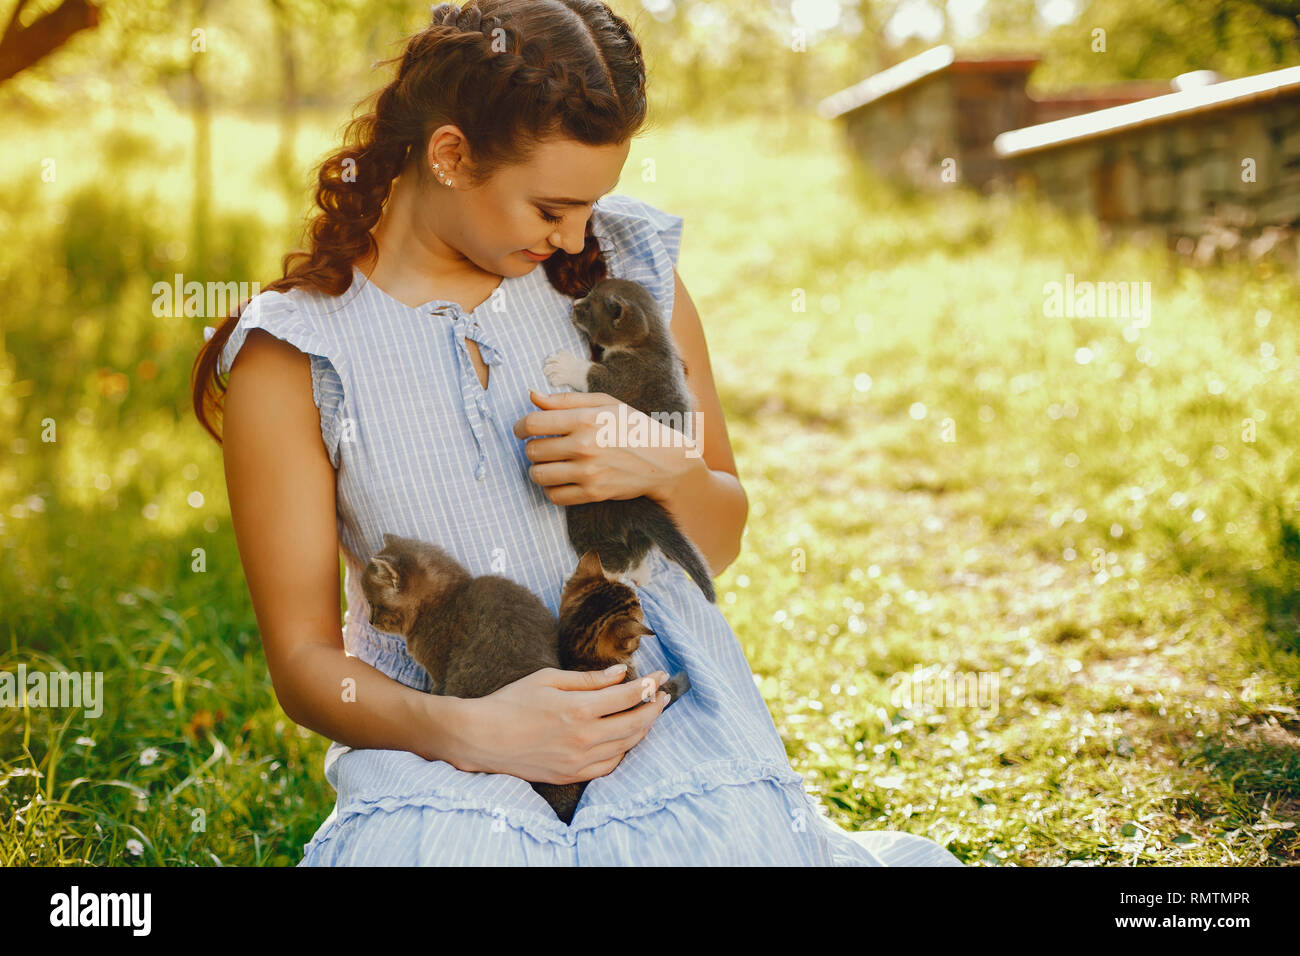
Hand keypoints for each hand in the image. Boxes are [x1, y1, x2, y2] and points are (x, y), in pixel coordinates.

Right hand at [455, 665, 670, 783]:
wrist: (482, 738)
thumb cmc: (511, 702)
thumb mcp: (549, 679)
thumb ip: (589, 679)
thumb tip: (621, 673)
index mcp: (578, 709)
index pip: (628, 696)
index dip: (649, 685)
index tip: (660, 677)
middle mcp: (583, 738)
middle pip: (635, 724)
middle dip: (654, 707)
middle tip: (663, 695)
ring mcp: (578, 761)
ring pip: (626, 746)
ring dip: (643, 729)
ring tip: (649, 713)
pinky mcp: (571, 775)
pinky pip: (609, 766)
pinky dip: (622, 751)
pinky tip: (625, 739)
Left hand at [512, 389, 699, 505]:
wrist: (664, 461)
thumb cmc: (633, 427)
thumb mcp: (604, 404)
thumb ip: (565, 399)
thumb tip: (532, 396)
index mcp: (585, 418)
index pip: (533, 423)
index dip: (520, 427)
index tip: (522, 430)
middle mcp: (584, 445)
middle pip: (532, 450)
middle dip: (532, 448)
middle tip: (543, 446)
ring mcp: (588, 472)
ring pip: (538, 475)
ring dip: (539, 469)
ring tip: (551, 464)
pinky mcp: (593, 493)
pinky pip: (554, 495)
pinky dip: (552, 488)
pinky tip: (561, 479)